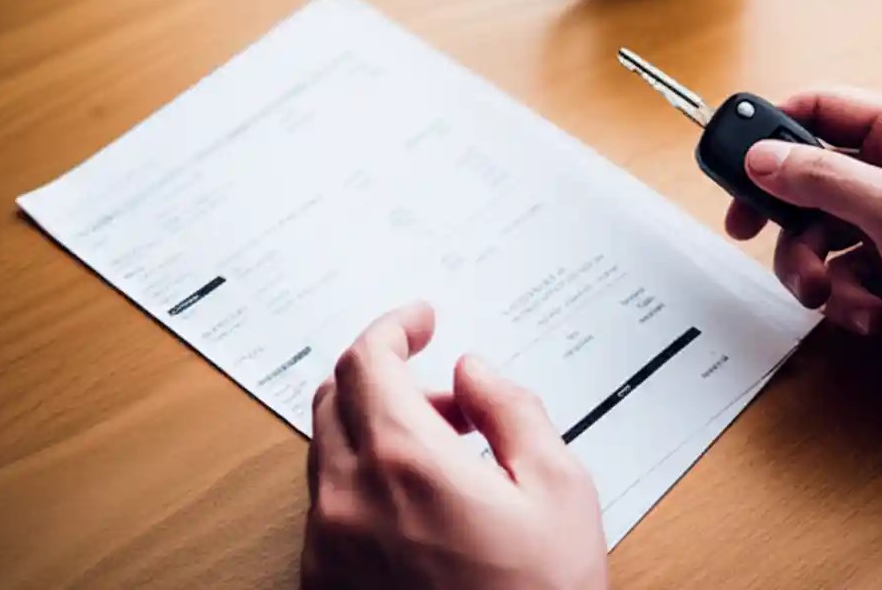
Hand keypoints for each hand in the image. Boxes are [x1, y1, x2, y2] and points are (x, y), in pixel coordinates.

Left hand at [303, 302, 607, 589]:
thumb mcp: (559, 489)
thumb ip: (512, 409)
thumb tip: (475, 372)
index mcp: (403, 462)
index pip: (367, 359)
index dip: (394, 326)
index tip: (421, 319)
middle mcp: (347, 499)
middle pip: (336, 396)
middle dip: (390, 377)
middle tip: (449, 398)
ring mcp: (326, 545)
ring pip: (329, 449)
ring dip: (378, 429)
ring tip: (449, 459)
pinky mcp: (322, 582)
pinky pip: (328, 503)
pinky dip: (365, 478)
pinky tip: (423, 508)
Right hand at [724, 87, 881, 391]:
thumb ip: (824, 179)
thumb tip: (762, 157)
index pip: (821, 109)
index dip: (773, 128)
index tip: (736, 157)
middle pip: (803, 178)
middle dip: (781, 215)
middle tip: (747, 229)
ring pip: (812, 234)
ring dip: (810, 269)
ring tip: (825, 292)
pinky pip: (835, 275)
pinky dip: (843, 299)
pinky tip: (871, 314)